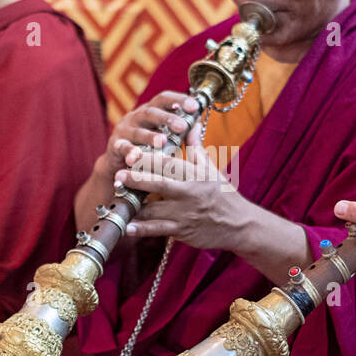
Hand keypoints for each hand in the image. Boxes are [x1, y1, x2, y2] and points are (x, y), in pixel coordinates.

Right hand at [94, 91, 199, 183]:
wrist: (121, 165)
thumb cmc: (149, 148)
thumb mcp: (165, 137)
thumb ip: (180, 131)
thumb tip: (198, 122)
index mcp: (150, 112)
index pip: (163, 99)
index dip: (179, 100)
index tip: (195, 106)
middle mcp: (136, 117)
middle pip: (151, 113)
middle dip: (167, 118)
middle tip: (182, 126)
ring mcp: (124, 130)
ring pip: (138, 131)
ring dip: (150, 136)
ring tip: (162, 141)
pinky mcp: (115, 146)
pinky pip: (123, 148)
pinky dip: (130, 152)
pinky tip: (135, 158)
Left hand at [114, 120, 242, 250]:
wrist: (239, 224)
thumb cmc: (223, 194)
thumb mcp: (211, 169)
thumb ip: (195, 148)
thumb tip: (190, 124)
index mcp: (195, 175)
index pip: (169, 163)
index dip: (149, 158)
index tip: (132, 152)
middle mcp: (189, 193)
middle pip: (159, 184)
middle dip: (137, 180)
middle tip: (118, 175)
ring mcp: (184, 214)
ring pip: (154, 210)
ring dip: (134, 206)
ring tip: (116, 201)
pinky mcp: (182, 231)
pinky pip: (158, 230)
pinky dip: (142, 229)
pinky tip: (127, 227)